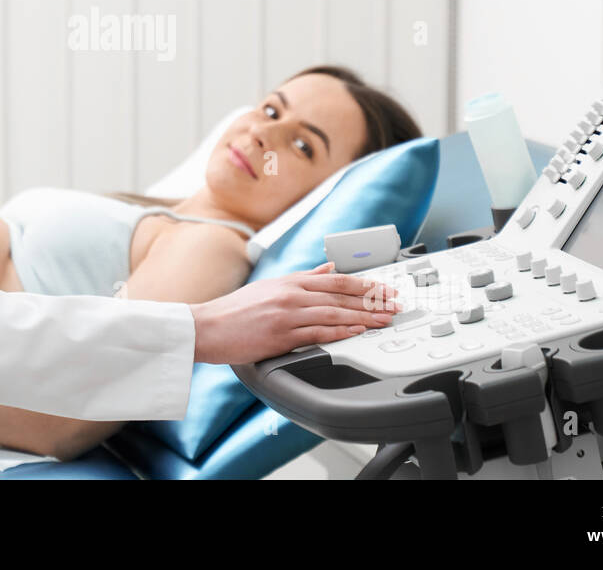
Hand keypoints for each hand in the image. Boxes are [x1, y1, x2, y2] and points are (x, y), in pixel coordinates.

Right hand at [189, 262, 400, 364]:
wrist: (208, 326)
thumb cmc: (236, 311)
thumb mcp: (271, 286)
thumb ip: (303, 278)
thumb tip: (328, 268)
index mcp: (291, 281)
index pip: (337, 279)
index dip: (365, 284)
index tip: (385, 289)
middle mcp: (291, 293)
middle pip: (341, 294)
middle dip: (373, 300)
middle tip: (395, 304)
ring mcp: (287, 313)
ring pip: (334, 312)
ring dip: (364, 316)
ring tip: (384, 320)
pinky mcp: (281, 334)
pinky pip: (318, 331)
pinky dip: (340, 331)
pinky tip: (356, 331)